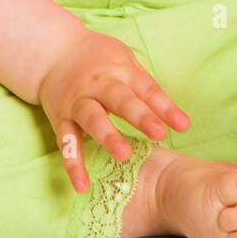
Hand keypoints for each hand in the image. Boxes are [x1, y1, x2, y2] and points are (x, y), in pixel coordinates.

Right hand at [38, 26, 189, 193]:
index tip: (183, 125)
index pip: (146, 89)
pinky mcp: (61, 119)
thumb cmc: (99, 59)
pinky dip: (73, 164)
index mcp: (120, 70)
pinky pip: (67, 142)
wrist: (53, 51)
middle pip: (121, 99)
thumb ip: (146, 88)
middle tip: (159, 134)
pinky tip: (82, 186)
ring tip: (124, 154)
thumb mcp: (125, 61)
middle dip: (140, 116)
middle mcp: (98, 85)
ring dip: (108, 136)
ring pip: (93, 119)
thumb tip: (177, 118)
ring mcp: (78, 102)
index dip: (165, 107)